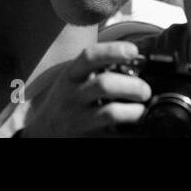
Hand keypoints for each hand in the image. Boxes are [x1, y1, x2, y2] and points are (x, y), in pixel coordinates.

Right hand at [22, 42, 150, 136]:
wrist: (45, 129)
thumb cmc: (68, 98)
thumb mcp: (73, 78)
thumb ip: (97, 67)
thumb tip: (137, 59)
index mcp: (72, 75)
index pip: (90, 56)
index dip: (112, 50)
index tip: (133, 51)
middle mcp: (73, 95)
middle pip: (105, 85)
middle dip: (132, 86)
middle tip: (145, 91)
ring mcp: (79, 119)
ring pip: (111, 113)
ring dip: (134, 112)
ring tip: (142, 111)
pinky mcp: (87, 139)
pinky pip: (114, 138)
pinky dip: (132, 135)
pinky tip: (140, 132)